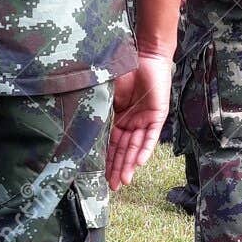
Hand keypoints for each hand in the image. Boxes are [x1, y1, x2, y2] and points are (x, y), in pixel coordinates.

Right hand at [108, 52, 171, 190]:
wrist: (143, 54)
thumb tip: (84, 127)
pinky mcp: (157, 116)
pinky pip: (151, 137)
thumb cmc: (124, 70)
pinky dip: (145, 149)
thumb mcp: (107, 95)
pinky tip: (138, 163)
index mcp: (120, 118)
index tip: (101, 176)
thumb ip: (101, 111)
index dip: (107, 160)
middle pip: (125, 150)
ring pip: (137, 147)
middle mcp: (133, 122)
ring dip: (130, 164)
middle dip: (119, 169)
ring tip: (124, 180)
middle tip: (113, 187)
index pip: (113, 144)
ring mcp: (145, 120)